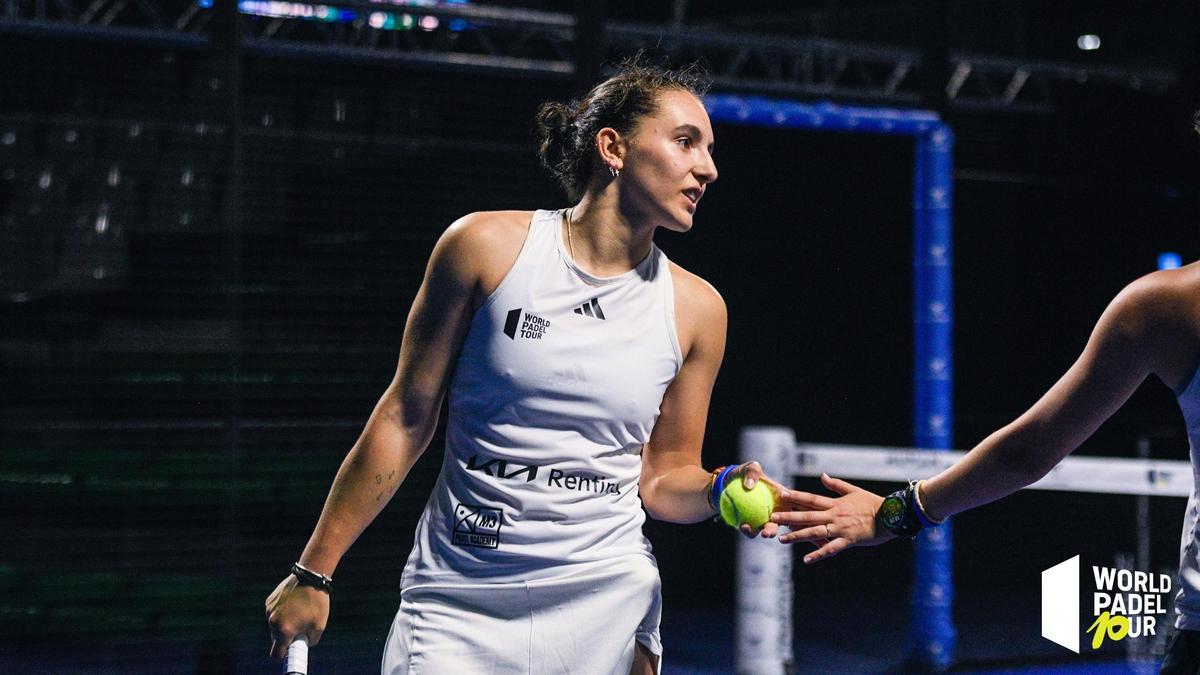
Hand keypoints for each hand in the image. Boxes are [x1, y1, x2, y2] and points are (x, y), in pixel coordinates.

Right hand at [265, 574, 329, 660]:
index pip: (276, 654)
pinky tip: (294, 603)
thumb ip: (309, 641)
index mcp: (284, 631)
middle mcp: (273, 622)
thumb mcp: (319, 627)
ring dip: (284, 624)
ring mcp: (269, 611)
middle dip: (286, 637)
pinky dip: (282, 612)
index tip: (290, 652)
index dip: (283, 656)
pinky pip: (274, 613)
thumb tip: (302, 644)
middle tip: (300, 628)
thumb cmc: (317, 603)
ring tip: (299, 612)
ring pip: (275, 625)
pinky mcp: (269, 601)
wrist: (311, 578)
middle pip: (276, 639)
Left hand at [726, 461, 789, 539]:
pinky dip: (749, 531)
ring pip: (770, 529)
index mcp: (782, 497)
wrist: (728, 484)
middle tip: (778, 526)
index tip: (792, 512)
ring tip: (762, 533)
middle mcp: (777, 510)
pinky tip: (743, 526)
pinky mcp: (754, 526)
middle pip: (785, 520)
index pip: (793, 503)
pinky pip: (753, 530)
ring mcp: (766, 519)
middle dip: (787, 527)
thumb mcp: (749, 467)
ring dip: (768, 532)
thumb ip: (752, 472)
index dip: (798, 511)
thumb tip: (749, 485)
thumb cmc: (743, 474)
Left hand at [771, 474, 893, 562]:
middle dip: (789, 517)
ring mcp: (840, 529)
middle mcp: (835, 515)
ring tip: (782, 539)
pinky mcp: (848, 541)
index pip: (811, 498)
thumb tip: (822, 476)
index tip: (781, 495)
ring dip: (797, 536)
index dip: (796, 496)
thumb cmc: (873, 503)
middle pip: (808, 515)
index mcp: (835, 503)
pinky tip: (806, 559)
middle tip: (773, 519)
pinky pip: (830, 549)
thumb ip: (836, 485)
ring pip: (815, 532)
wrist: (891, 516)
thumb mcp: (854, 491)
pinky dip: (818, 554)